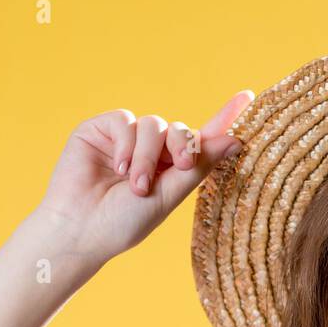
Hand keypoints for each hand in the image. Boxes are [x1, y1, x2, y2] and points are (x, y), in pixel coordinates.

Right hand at [35, 90, 253, 263]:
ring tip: (134, 184)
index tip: (247, 97)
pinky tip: (117, 166)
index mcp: (171, 170)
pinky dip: (126, 143)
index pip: (201, 140)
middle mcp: (151, 152)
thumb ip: (198, 167)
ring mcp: (126, 139)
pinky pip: (126, 120)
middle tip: (178, 167)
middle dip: (182, 147)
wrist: (80, 229)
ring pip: (154, 124)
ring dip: (148, 155)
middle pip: (180, 130)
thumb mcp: (168, 197)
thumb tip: (235, 140)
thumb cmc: (122, 223)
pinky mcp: (102, 129)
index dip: (223, 119)